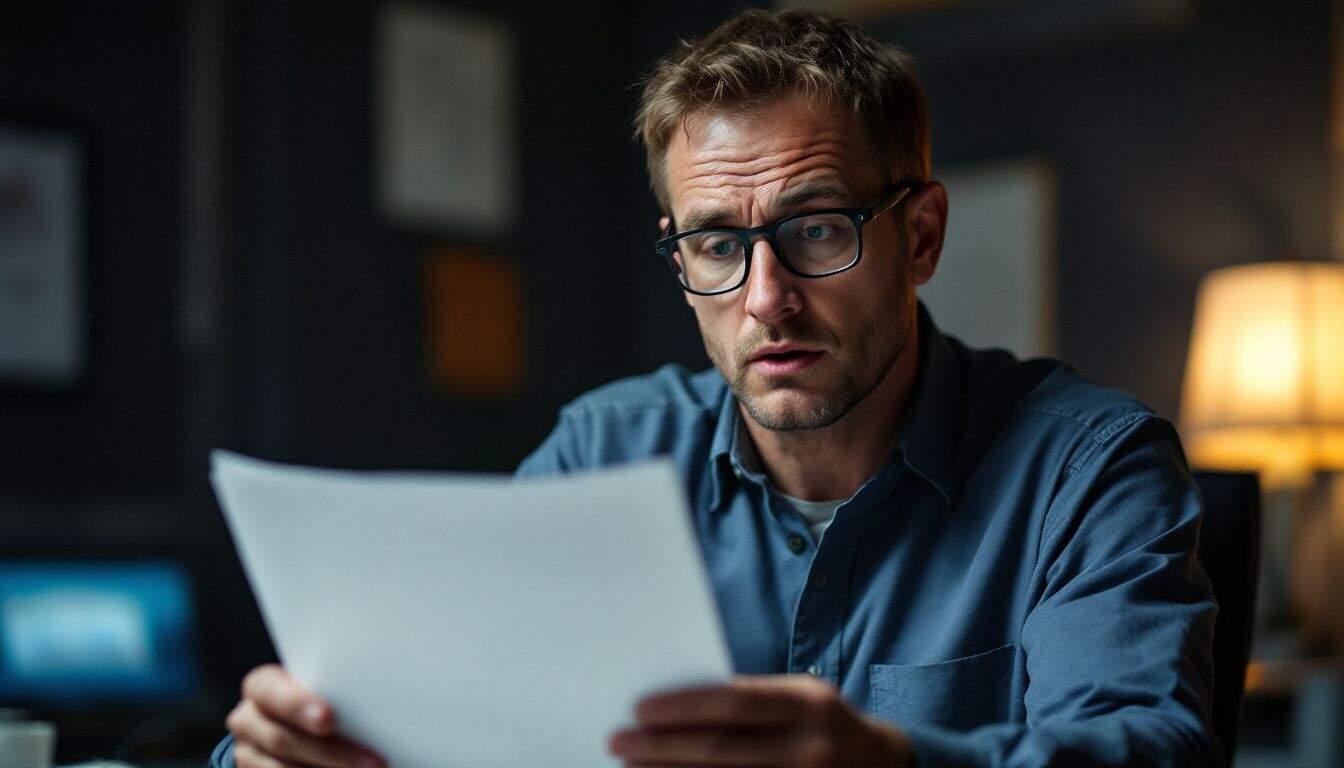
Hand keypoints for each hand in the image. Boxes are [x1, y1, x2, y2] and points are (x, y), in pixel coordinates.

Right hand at [225, 664, 384, 767]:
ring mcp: (248, 754)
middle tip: (374, 763)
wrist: (290, 720)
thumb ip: (335, 689)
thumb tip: (385, 698)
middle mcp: (247, 720)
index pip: (272, 693)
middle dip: (332, 753)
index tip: (329, 719)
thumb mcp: (320, 686)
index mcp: (262, 687)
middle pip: (283, 740)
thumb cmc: (318, 695)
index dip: (298, 706)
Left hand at [608, 674, 913, 766]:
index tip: (639, 709)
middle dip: (662, 747)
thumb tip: (678, 703)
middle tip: (620, 743)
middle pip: (720, 750)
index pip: (732, 703)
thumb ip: (752, 698)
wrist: (881, 764)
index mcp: (808, 703)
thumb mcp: (799, 696)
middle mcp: (810, 747)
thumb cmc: (822, 722)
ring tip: (635, 766)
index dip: (682, 707)